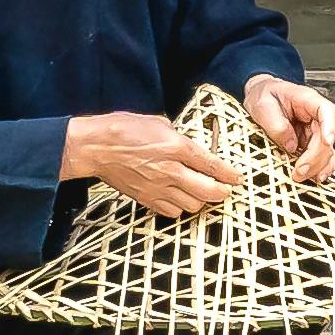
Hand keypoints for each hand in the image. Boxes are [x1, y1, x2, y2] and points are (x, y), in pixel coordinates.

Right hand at [63, 107, 243, 214]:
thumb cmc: (124, 129)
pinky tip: (179, 198)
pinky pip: (172, 212)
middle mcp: (171, 170)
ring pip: (193, 205)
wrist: (96, 147)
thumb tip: (189, 147)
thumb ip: (178, 138)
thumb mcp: (158, 123)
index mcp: (176, 147)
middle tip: (224, 190)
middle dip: (221, 192)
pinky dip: (180, 208)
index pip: (212, 165)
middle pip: (208, 191)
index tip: (237, 178)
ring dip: (201, 201)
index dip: (229, 175)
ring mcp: (159, 188)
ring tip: (201, 194)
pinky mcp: (147, 199)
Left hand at [235, 72, 334, 181]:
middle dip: (316, 157)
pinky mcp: (308, 141)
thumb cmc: (263, 94)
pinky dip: (318, 168)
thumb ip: (276, 124)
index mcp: (307, 99)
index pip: (327, 111)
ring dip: (317, 166)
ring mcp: (313, 130)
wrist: (259, 95)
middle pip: (326, 137)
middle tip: (300, 170)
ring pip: (326, 150)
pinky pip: (319, 156)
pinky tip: (314, 176)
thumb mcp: (262, 105)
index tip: (327, 142)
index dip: (330, 127)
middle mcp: (314, 115)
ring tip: (304, 176)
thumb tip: (290, 145)